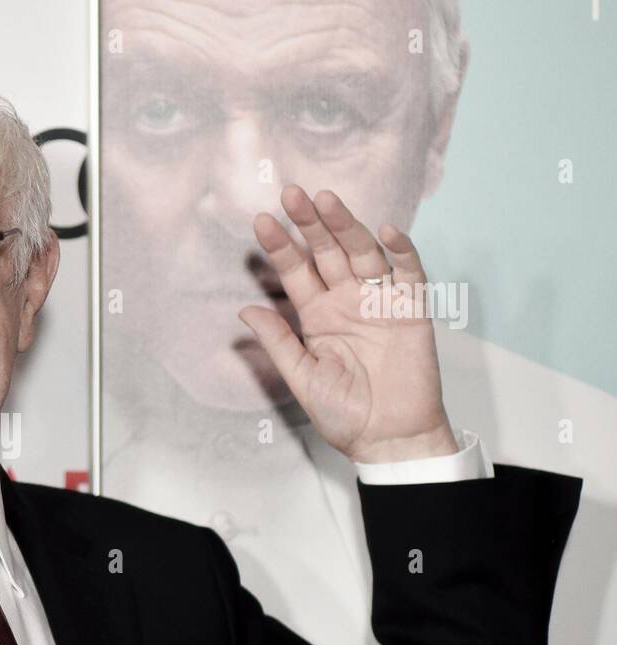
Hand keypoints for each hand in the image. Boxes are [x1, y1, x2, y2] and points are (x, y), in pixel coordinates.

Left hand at [238, 185, 457, 463]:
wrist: (388, 439)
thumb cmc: (345, 414)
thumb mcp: (301, 377)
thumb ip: (278, 342)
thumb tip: (245, 310)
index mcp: (317, 316)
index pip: (295, 272)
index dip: (280, 247)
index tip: (261, 221)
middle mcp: (347, 301)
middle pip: (327, 252)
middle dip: (310, 223)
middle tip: (291, 193)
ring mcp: (380, 302)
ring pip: (363, 254)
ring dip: (346, 226)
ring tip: (326, 200)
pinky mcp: (412, 311)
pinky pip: (409, 274)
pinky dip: (401, 251)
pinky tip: (385, 230)